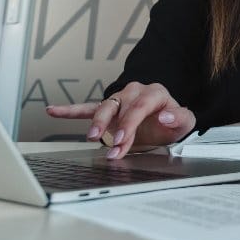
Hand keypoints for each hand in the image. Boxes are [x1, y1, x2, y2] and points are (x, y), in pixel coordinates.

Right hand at [46, 81, 195, 158]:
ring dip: (96, 123)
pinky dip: (70, 110)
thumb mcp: (185, 122)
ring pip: (103, 108)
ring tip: (91, 136)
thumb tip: (166, 115)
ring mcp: (119, 100)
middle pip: (120, 108)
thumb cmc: (173, 121)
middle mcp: (134, 92)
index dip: (130, 123)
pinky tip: (53, 110)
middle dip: (114, 129)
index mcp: (154, 93)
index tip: (122, 140)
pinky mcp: (107, 109)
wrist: (166, 121)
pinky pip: (86, 108)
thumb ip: (180, 117)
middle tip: (111, 146)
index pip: (139, 106)